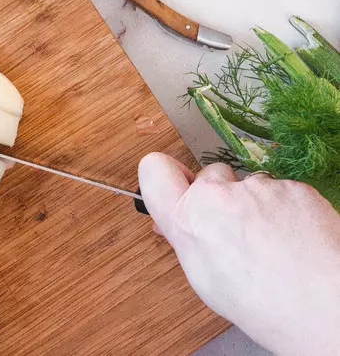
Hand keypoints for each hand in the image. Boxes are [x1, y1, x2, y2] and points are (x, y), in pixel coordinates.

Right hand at [138, 153, 339, 354]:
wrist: (320, 305)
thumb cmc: (260, 301)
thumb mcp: (202, 275)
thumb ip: (187, 236)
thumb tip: (176, 222)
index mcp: (187, 218)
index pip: (154, 169)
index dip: (165, 175)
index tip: (177, 184)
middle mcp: (218, 195)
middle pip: (209, 176)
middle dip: (218, 194)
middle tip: (232, 228)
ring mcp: (258, 187)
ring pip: (249, 185)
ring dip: (255, 204)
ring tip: (270, 242)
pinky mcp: (293, 187)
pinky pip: (282, 191)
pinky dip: (285, 209)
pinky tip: (292, 238)